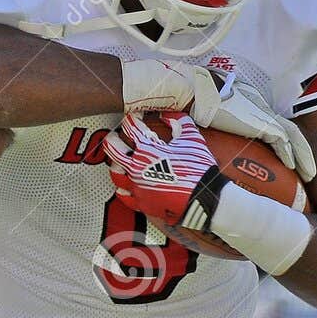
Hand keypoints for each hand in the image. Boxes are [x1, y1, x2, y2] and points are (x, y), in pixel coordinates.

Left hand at [103, 112, 223, 232]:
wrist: (203, 197)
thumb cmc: (198, 168)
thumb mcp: (191, 138)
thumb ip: (179, 121)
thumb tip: (167, 115)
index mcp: (148, 149)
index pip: (131, 127)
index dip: (132, 118)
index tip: (135, 116)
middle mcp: (137, 166)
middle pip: (113, 148)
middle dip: (113, 138)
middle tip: (116, 135)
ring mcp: (137, 185)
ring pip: (115, 173)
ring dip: (116, 164)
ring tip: (119, 160)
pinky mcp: (142, 202)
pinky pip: (125, 196)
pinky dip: (123, 190)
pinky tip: (123, 186)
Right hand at [192, 71, 314, 178]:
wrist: (199, 93)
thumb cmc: (200, 104)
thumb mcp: (213, 117)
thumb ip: (220, 129)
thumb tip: (209, 147)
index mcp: (254, 107)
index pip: (277, 127)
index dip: (287, 144)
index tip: (290, 161)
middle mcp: (263, 110)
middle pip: (292, 133)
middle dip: (303, 153)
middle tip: (308, 172)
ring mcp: (264, 115)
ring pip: (293, 137)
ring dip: (303, 157)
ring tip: (309, 174)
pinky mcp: (263, 122)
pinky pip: (282, 142)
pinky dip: (289, 155)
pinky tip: (292, 168)